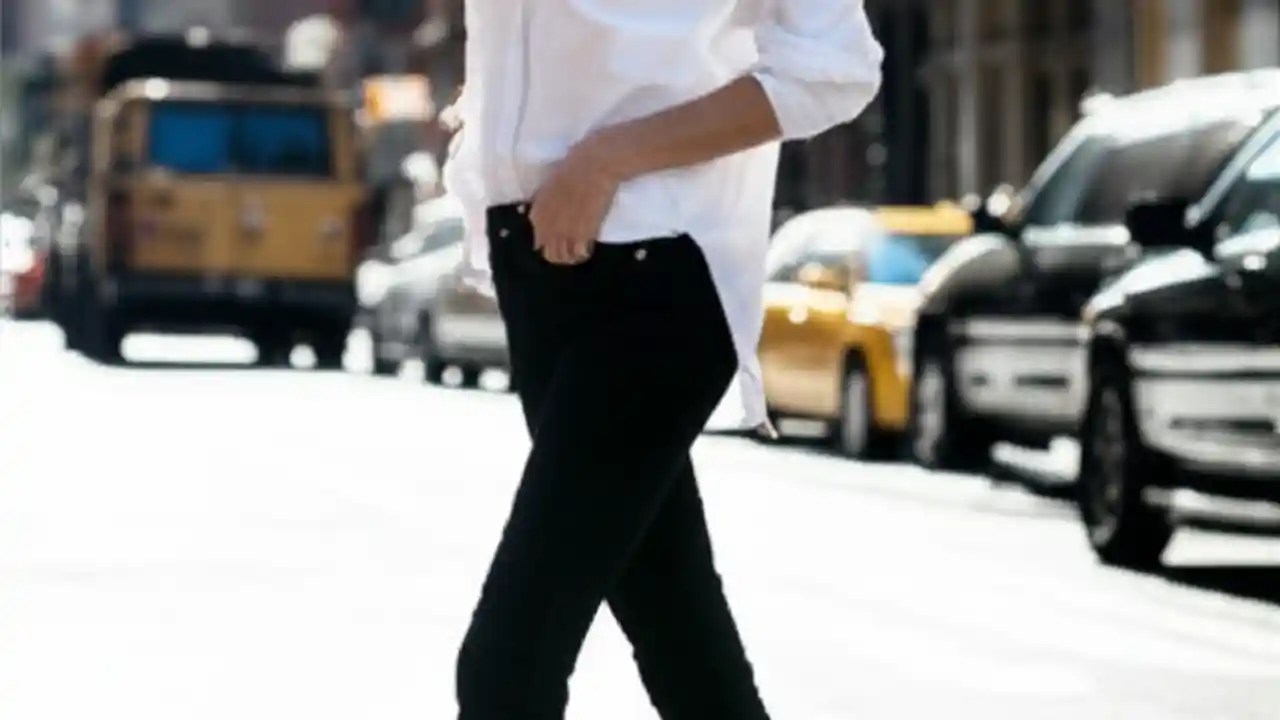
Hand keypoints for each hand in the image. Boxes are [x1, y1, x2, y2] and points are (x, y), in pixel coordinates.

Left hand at [530, 135, 625, 264]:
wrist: (594, 165)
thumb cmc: (574, 166)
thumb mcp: (550, 185)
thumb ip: (545, 202)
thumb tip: (542, 213)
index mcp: (538, 212)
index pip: (539, 239)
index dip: (550, 241)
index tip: (560, 239)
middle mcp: (548, 225)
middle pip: (549, 254)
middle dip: (559, 254)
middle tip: (572, 248)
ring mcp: (565, 231)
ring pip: (563, 257)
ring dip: (571, 257)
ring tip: (580, 250)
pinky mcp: (583, 233)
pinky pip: (579, 253)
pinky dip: (584, 253)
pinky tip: (589, 246)